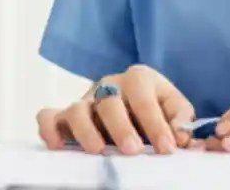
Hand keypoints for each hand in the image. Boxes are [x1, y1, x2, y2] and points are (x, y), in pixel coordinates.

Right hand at [35, 65, 194, 154]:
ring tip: (98, 150)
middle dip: (120, 127)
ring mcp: (85, 100)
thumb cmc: (155, 108)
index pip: (144, 97)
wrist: (135, 104)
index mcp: (138, 78)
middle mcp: (108, 84)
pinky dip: (49, 129)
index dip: (156, 123)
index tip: (166, 147)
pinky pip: (48, 116)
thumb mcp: (174, 108)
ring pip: (76, 109)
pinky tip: (58, 145)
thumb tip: (180, 137)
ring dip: (86, 130)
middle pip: (108, 100)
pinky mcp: (64, 115)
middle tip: (132, 150)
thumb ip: (180, 121)